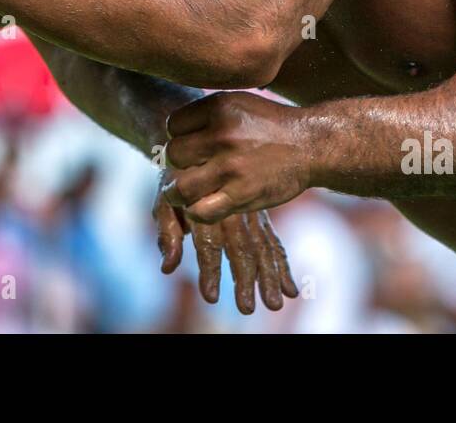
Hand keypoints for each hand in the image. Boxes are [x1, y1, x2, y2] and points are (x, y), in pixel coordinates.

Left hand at [154, 171, 297, 313]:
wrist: (202, 147)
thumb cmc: (176, 180)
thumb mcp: (165, 200)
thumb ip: (167, 232)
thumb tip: (167, 269)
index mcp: (207, 205)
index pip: (208, 244)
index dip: (209, 270)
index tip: (211, 296)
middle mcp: (233, 210)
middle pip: (241, 248)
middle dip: (245, 280)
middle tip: (247, 307)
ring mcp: (250, 213)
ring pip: (263, 248)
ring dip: (269, 278)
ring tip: (274, 304)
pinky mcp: (261, 218)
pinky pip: (274, 243)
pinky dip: (283, 267)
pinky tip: (290, 290)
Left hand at [162, 91, 312, 223]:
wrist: (310, 145)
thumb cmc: (270, 124)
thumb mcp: (238, 103)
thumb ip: (206, 113)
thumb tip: (168, 132)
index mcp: (219, 107)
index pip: (173, 125)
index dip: (178, 136)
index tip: (191, 144)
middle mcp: (223, 135)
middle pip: (173, 155)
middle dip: (178, 164)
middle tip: (190, 168)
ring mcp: (232, 167)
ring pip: (181, 188)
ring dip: (179, 193)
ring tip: (184, 192)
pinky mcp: (242, 194)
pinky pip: (201, 212)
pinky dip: (196, 212)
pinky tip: (202, 206)